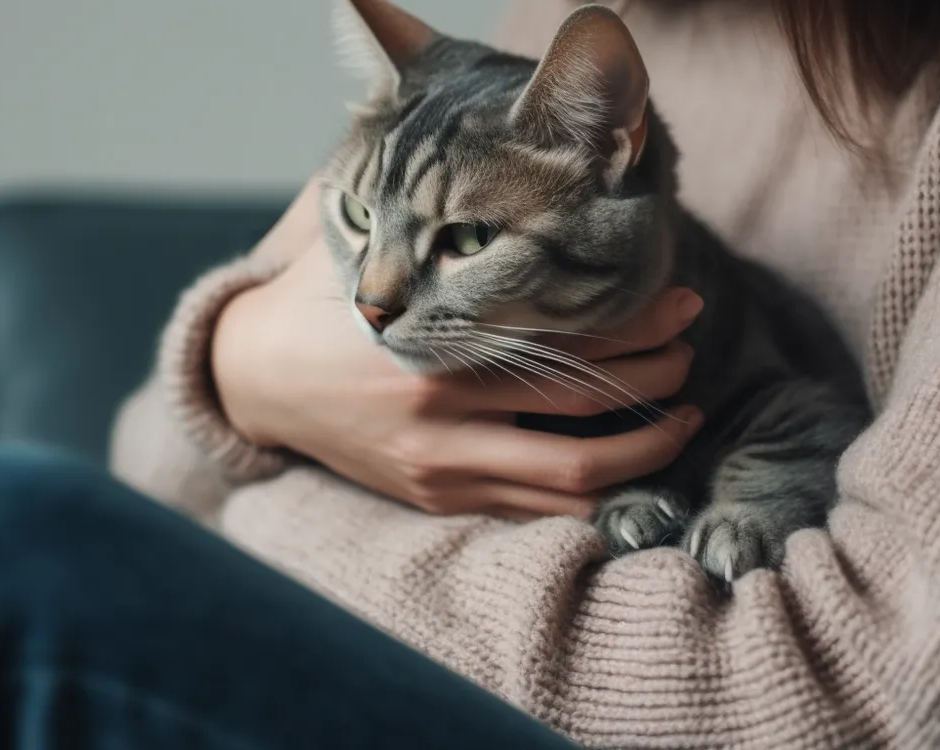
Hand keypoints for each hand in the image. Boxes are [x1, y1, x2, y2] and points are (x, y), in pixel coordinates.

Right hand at [213, 232, 702, 520]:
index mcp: (430, 343)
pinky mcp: (437, 496)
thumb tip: (490, 164)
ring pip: (572, 478)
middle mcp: (441, 413)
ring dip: (643, 452)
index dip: (637, 323)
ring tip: (682, 421)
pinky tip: (625, 464)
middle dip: (657, 381)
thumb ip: (421, 213)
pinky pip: (534, 511)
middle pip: (584, 408)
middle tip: (689, 351)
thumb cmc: (314, 301)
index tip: (682, 301)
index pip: (561, 337)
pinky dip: (591, 492)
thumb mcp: (358, 242)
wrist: (251, 382)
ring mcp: (441, 466)